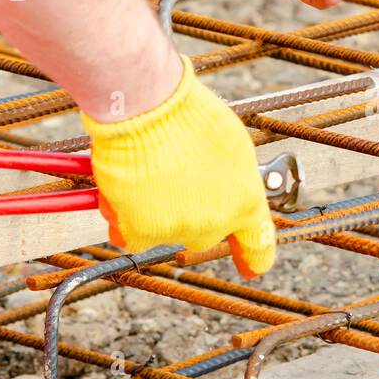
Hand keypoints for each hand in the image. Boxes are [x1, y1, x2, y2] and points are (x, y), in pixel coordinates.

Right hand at [81, 56, 275, 277]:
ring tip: (145, 170)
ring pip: (162, 228)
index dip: (253, 257)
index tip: (252, 268)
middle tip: (172, 178)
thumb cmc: (191, 117)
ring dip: (150, 208)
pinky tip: (122, 187)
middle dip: (187, 211)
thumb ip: (231, 177)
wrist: (152, 110)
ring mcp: (180, 230)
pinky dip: (120, 213)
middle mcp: (217, 224)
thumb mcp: (231, 145)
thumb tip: (220, 186)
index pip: (258, 243)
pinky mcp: (143, 233)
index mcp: (246, 202)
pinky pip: (127, 232)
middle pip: (202, 232)